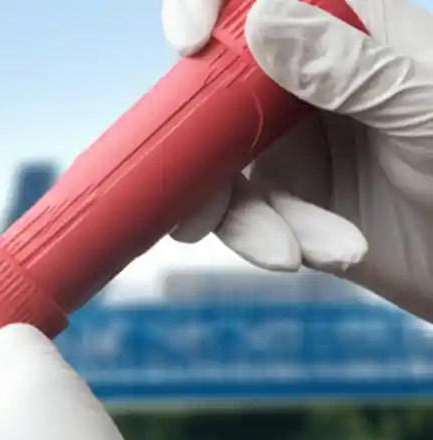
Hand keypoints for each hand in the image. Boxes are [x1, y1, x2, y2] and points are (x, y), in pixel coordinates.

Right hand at [163, 0, 432, 319]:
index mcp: (348, 31)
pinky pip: (234, 214)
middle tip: (189, 175)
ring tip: (288, 252)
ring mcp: (286, 143)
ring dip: (239, 213)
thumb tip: (260, 20)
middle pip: (213, 85)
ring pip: (211, 162)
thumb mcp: (421, 109)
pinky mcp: (279, 202)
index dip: (210, 4)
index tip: (191, 41)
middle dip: (193, 135)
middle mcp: (305, 81)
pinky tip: (306, 255)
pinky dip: (259, 238)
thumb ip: (347, 68)